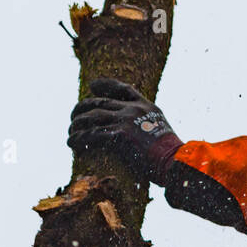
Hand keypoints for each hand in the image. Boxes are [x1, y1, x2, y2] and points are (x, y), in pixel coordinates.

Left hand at [67, 78, 182, 183]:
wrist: (175, 162)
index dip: (105, 85)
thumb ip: (151, 129)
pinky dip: (79, 138)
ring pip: (92, 117)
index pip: (122, 89)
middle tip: (73, 116)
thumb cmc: (172, 156)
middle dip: (82, 108)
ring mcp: (125, 121)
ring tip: (70, 132)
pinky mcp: (119, 136)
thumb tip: (144, 138)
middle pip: (99, 102)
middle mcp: (132, 110)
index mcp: (145, 106)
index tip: (92, 85)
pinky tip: (72, 143)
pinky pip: (92, 134)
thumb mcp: (164, 134)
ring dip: (77, 124)